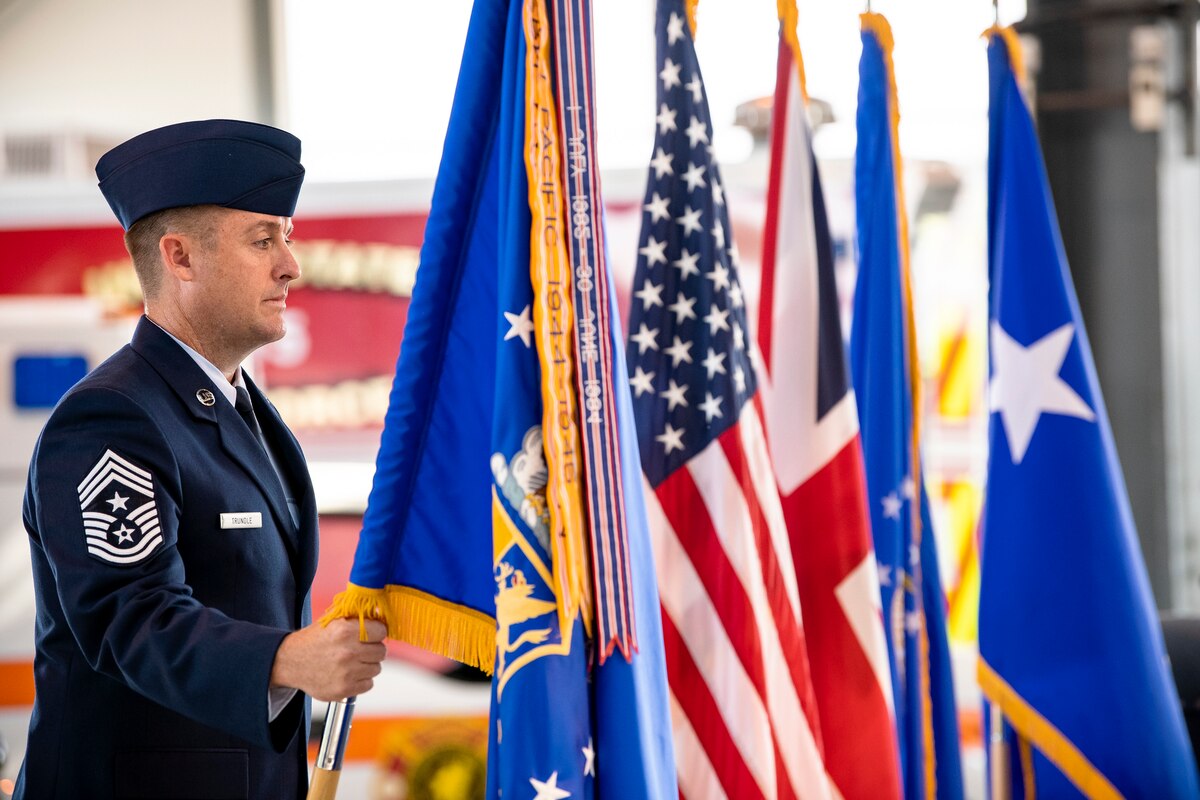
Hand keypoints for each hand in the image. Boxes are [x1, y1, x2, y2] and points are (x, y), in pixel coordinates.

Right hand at [269, 618, 386, 701]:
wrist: (291, 662)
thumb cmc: (315, 640)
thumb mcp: (333, 621)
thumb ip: (357, 617)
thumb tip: (381, 614)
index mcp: (345, 631)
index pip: (381, 631)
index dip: (376, 633)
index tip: (371, 635)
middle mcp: (348, 652)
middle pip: (381, 651)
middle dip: (373, 650)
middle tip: (360, 650)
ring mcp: (347, 673)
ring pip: (376, 668)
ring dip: (367, 666)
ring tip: (351, 662)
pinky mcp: (344, 689)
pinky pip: (369, 684)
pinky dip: (361, 680)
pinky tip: (349, 674)